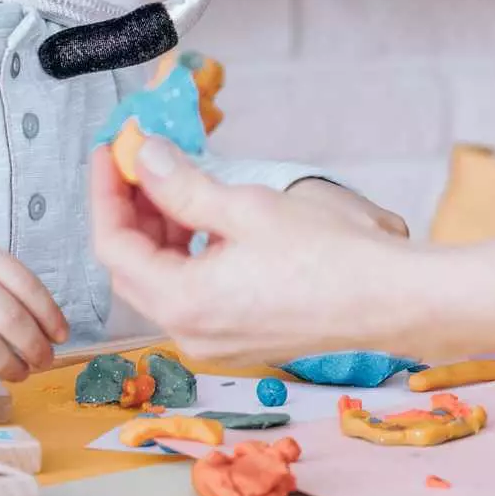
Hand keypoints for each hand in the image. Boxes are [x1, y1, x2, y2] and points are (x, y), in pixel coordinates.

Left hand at [91, 139, 409, 362]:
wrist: (388, 299)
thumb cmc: (328, 256)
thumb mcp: (247, 208)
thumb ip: (183, 186)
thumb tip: (145, 159)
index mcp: (183, 301)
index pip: (114, 245)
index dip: (106, 194)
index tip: (111, 154)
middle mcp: (189, 332)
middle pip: (132, 269)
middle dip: (131, 214)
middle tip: (142, 166)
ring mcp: (216, 342)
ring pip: (163, 284)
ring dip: (161, 235)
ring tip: (178, 188)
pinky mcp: (241, 339)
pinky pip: (194, 298)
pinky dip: (189, 259)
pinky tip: (211, 227)